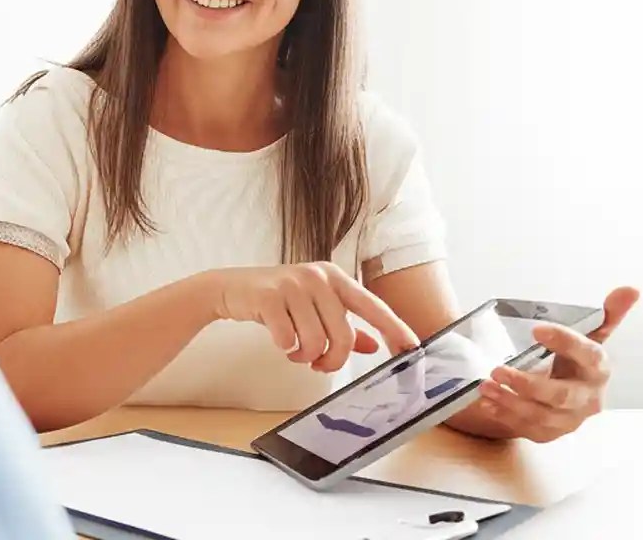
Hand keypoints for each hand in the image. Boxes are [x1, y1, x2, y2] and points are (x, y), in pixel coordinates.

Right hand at [206, 262, 419, 372]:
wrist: (230, 288)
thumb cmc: (278, 299)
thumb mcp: (313, 307)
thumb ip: (344, 325)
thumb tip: (373, 346)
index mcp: (335, 277)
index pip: (373, 306)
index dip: (394, 328)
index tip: (412, 349)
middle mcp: (318, 277)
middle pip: (343, 335)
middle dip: (332, 360)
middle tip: (319, 365)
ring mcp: (293, 284)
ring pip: (316, 341)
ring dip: (306, 357)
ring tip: (296, 352)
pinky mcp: (269, 296)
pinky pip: (289, 339)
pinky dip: (287, 349)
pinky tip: (280, 343)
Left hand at [477, 286, 639, 442]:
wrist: (564, 395)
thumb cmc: (574, 361)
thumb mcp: (588, 336)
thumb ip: (606, 314)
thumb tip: (631, 289)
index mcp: (598, 368)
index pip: (588, 355)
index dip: (566, 342)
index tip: (536, 329)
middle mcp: (588, 397)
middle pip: (562, 395)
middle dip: (529, 384)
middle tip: (497, 369)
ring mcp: (569, 419)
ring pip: (541, 415)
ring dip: (510, 401)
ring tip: (486, 385)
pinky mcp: (549, 433)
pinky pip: (527, 428)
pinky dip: (505, 415)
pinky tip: (487, 402)